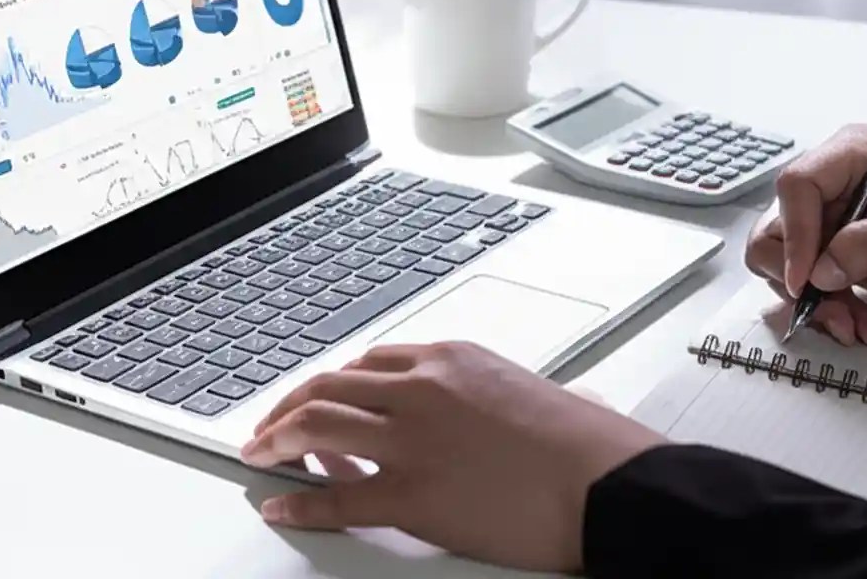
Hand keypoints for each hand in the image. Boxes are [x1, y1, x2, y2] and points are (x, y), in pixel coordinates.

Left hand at [240, 342, 664, 572]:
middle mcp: (422, 390)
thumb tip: (476, 409)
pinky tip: (281, 505)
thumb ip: (484, 393)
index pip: (371, 361)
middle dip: (290, 403)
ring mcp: (412, 441)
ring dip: (278, 437)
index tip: (322, 397)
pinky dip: (298, 502)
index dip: (336, 382)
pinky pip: (335, 496)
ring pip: (318, 424)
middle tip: (270, 423)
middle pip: (331, 385)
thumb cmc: (584, 444)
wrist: (608, 486)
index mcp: (451, 360)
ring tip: (259, 452)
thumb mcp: (527, 392)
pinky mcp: (411, 496)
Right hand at [745, 124, 866, 347]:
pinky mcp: (823, 259)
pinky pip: (799, 288)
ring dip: (812, 303)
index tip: (806, 278)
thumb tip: (819, 272)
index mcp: (849, 158)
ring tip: (851, 323)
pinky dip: (824, 312)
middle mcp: (827, 188)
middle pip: (775, 230)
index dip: (795, 232)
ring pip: (778, 265)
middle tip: (828, 309)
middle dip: (797, 279)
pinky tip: (857, 323)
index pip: (797, 185)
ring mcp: (822, 225)